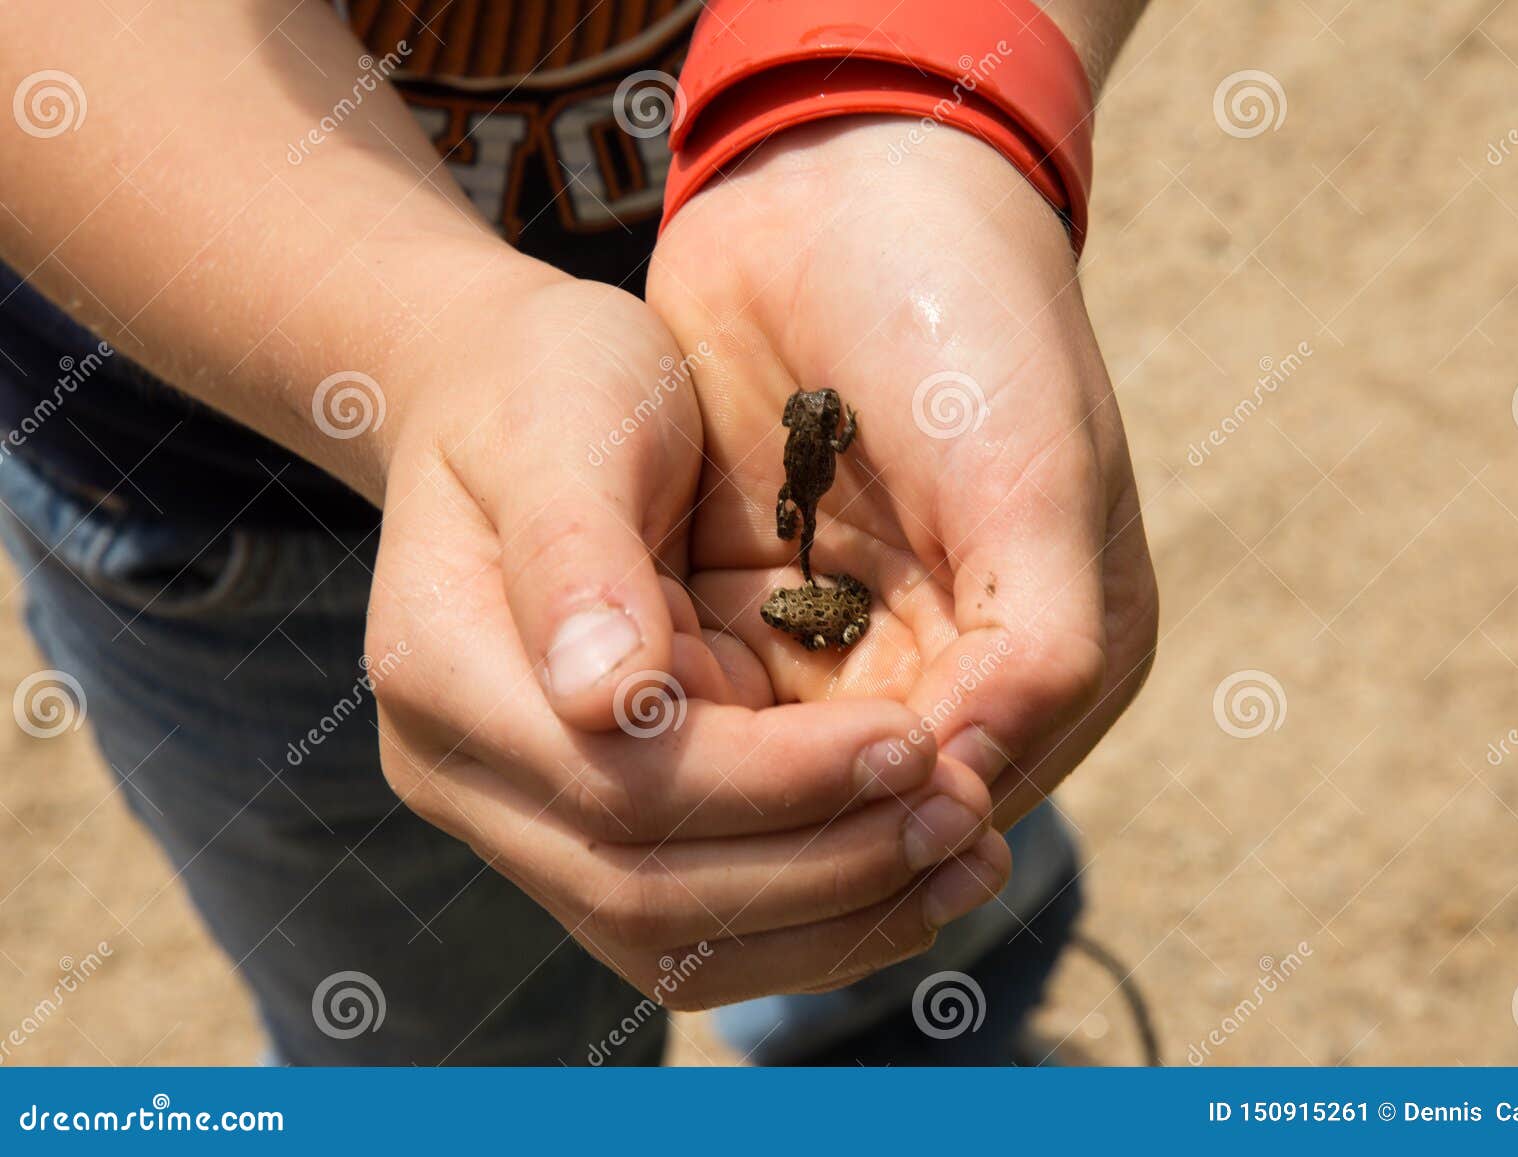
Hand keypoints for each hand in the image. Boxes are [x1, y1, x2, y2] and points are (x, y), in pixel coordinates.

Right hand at [364, 271, 998, 1006]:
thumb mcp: (565, 425)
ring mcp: (520, 817)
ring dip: (831, 921)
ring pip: (673, 941)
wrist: (505, 406)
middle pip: (645, 894)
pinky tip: (911, 874)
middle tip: (963, 816)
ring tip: (964, 862)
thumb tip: (608, 701)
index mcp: (445, 668)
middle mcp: (463, 773)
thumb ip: (578, 552)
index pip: (622, 785)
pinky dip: (810, 918)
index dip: (776, 782)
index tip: (914, 737)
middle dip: (822, 868)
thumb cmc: (546, 389)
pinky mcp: (587, 827)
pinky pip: (696, 925)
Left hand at [648, 118, 1157, 841]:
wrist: (845, 185)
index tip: (791, 818)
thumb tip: (961, 803)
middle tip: (685, 799)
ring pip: (772, 761)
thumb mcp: (1033, 480)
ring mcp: (850, 630)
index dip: (881, 825)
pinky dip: (665, 700)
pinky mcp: (756, 593)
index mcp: (1053, 653)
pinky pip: (705, 688)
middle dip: (782, 808)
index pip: (965, 795)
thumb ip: (1035, 646)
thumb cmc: (966, 321)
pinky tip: (623, 683)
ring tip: (646, 739)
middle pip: (861, 801)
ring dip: (711, 762)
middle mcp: (953, 663)